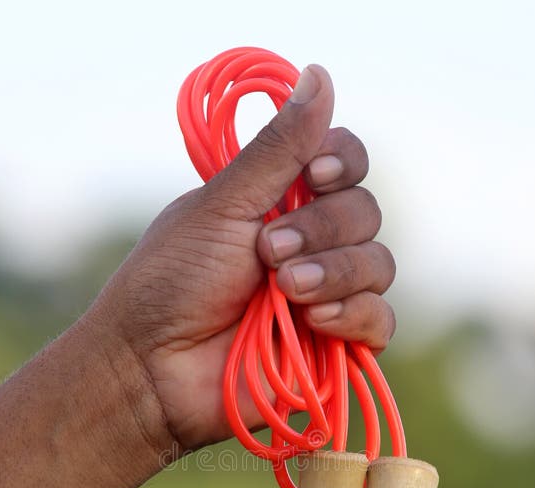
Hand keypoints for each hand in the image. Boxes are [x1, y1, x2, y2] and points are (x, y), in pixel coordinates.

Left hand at [95, 65, 395, 453]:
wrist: (154, 367)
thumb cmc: (172, 283)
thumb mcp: (222, 206)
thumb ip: (278, 150)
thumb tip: (319, 73)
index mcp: (281, 203)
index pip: (345, 164)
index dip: (343, 162)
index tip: (317, 174)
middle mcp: (310, 245)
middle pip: (366, 213)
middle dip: (324, 229)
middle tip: (269, 252)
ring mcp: (326, 297)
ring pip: (379, 266)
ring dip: (336, 272)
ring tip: (284, 291)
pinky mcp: (336, 347)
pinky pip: (380, 321)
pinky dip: (355, 316)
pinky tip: (314, 321)